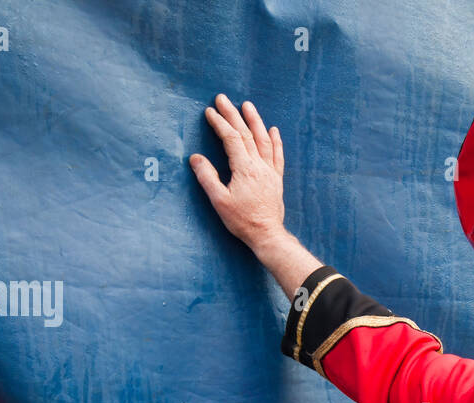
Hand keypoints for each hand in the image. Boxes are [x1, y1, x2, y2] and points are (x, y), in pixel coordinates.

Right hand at [190, 95, 286, 248]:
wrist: (267, 234)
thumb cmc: (242, 221)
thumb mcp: (219, 201)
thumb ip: (207, 178)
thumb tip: (195, 158)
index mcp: (244, 169)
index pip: (230, 139)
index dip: (220, 123)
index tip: (209, 112)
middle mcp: (259, 166)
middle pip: (245, 134)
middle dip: (233, 114)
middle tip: (222, 98)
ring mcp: (270, 171)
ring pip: (263, 140)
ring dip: (255, 121)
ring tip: (248, 105)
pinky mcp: (276, 179)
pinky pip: (277, 155)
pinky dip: (276, 141)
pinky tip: (273, 130)